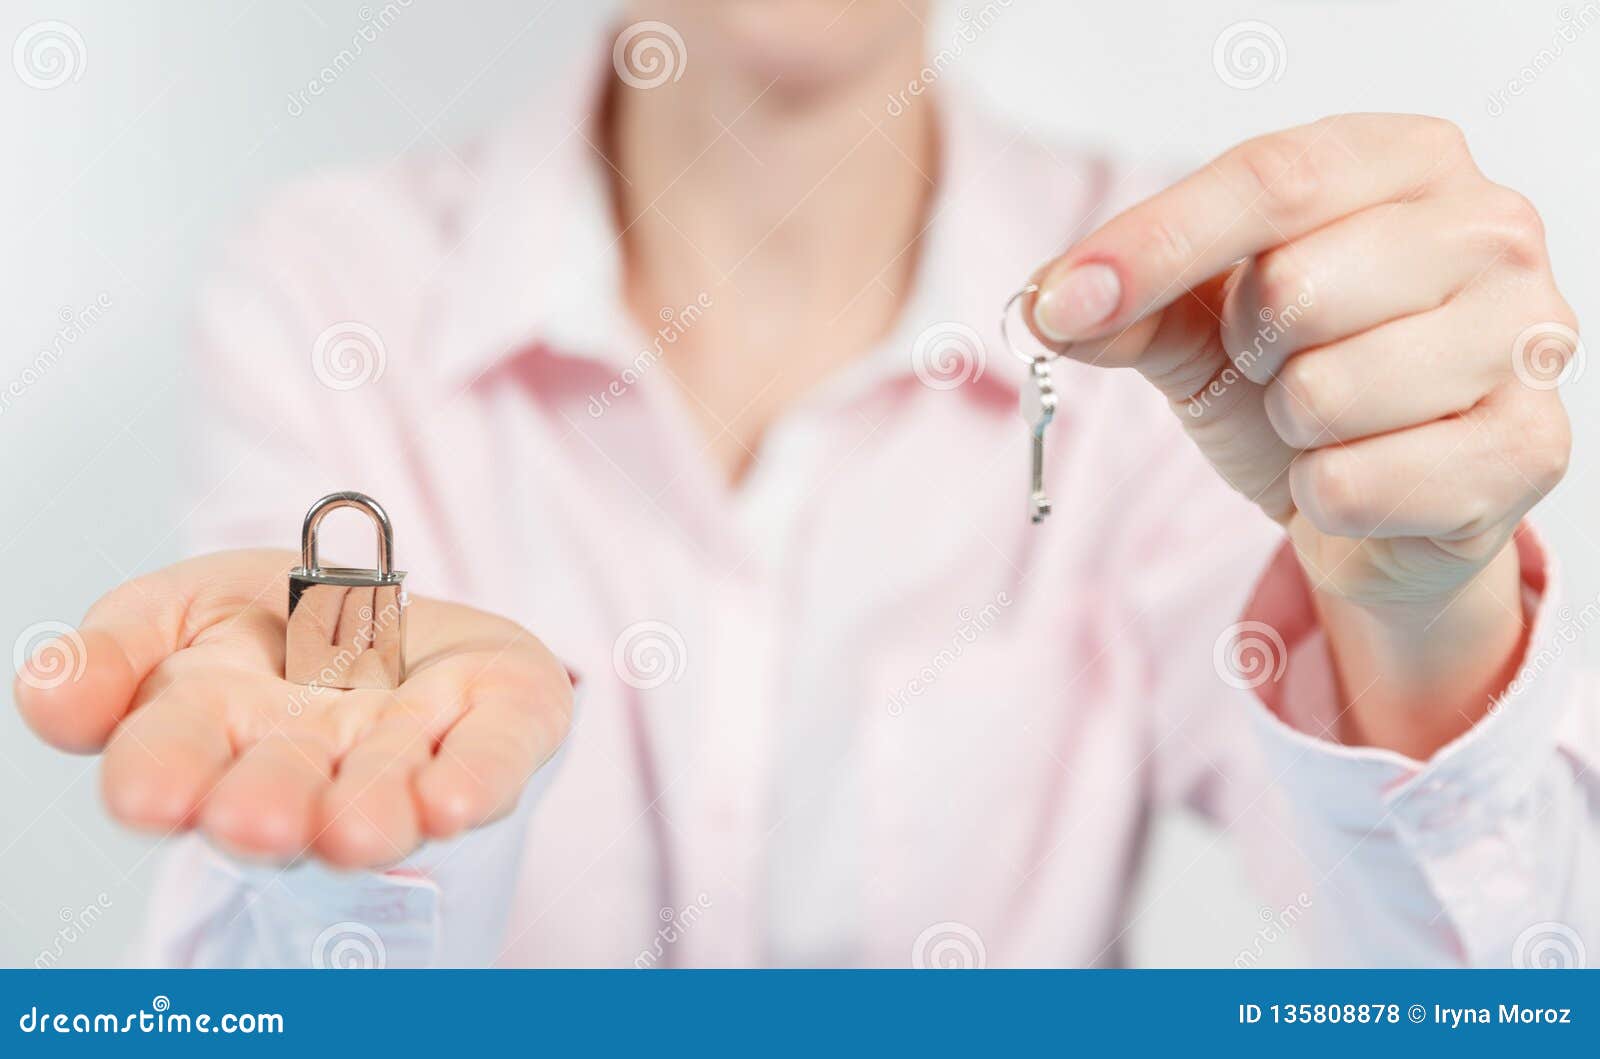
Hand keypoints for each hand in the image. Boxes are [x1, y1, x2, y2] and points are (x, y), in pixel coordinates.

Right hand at [13, 550, 571, 868]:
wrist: (398, 615)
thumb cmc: (279, 625)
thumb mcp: (179, 606)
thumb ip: (114, 646)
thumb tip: (49, 691)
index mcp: (216, 728)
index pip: (171, 757)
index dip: (161, 774)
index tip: (148, 794)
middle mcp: (309, 761)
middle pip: (278, 793)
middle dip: (268, 808)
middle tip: (256, 824)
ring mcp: (406, 751)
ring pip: (381, 793)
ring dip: (367, 814)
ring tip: (355, 831)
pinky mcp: (498, 726)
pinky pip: (489, 759)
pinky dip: (471, 780)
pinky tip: (450, 801)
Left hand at [1026, 113, 1574, 611]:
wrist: (1382, 503)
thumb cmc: (1299, 382)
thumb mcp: (1201, 323)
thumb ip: (1128, 301)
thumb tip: (1048, 301)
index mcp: (1406, 161)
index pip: (1268, 179)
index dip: (1151, 245)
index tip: (1063, 302)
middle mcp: (1488, 229)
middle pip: (1293, 287)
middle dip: (1250, 351)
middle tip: (1280, 367)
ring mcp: (1525, 337)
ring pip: (1326, 394)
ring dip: (1292, 430)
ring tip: (1329, 423)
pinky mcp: (1529, 448)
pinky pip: (1356, 482)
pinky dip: (1326, 495)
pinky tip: (1366, 475)